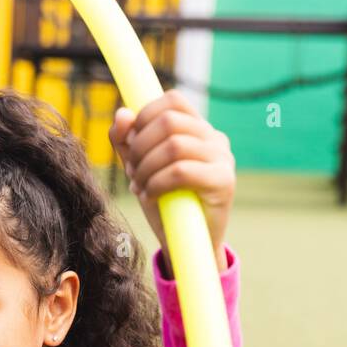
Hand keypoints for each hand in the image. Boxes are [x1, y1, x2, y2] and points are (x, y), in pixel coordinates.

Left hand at [109, 90, 234, 274]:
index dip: (145, 114)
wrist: (186, 245)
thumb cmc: (164, 204)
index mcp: (197, 129)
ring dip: (146, 166)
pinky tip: (149, 195)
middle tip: (131, 170)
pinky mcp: (224, 181)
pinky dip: (156, 182)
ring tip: (138, 186)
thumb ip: (127, 142)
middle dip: (140, 145)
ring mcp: (222, 158)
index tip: (130, 142)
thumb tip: (122, 114)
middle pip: (169, 120)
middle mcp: (215, 138)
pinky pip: (181, 171)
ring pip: (175, 145)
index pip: (173, 100)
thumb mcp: (140, 169)